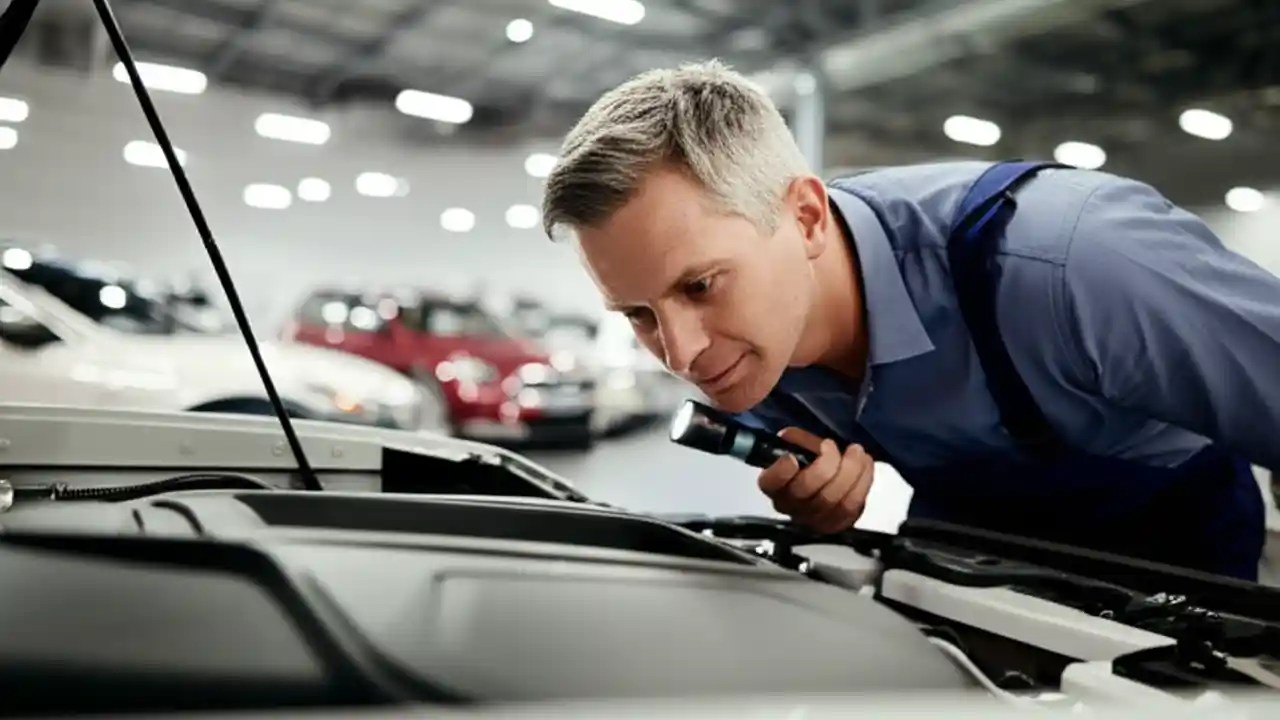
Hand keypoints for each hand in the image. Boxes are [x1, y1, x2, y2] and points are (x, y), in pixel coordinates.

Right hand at [757, 427, 874, 533]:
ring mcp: (812, 520)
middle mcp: (789, 506)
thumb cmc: (810, 460)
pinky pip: (852, 507)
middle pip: (806, 490)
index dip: (781, 471)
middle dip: (826, 463)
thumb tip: (790, 437)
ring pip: (833, 500)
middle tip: (832, 446)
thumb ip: (796, 440)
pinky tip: (864, 465)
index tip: (792, 457)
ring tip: (856, 452)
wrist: (827, 479)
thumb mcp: (799, 444)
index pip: (771, 483)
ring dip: (850, 471)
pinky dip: (862, 482)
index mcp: (773, 484)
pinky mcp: (835, 524)